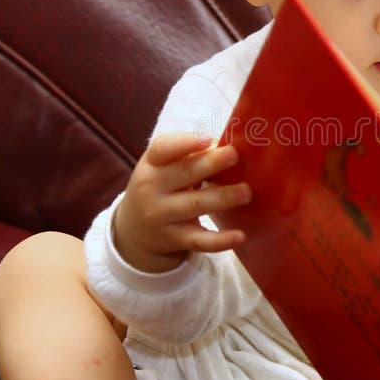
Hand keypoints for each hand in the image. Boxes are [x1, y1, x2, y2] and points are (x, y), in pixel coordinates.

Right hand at [114, 133, 251, 272]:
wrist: (133, 230)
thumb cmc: (161, 186)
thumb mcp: (164, 166)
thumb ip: (191, 154)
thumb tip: (231, 144)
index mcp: (152, 163)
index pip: (164, 148)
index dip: (186, 143)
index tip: (209, 138)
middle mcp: (151, 188)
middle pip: (184, 173)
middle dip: (211, 164)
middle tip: (235, 155)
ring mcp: (162, 216)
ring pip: (196, 205)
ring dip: (223, 197)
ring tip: (246, 192)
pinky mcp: (174, 239)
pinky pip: (199, 241)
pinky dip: (220, 241)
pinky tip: (240, 236)